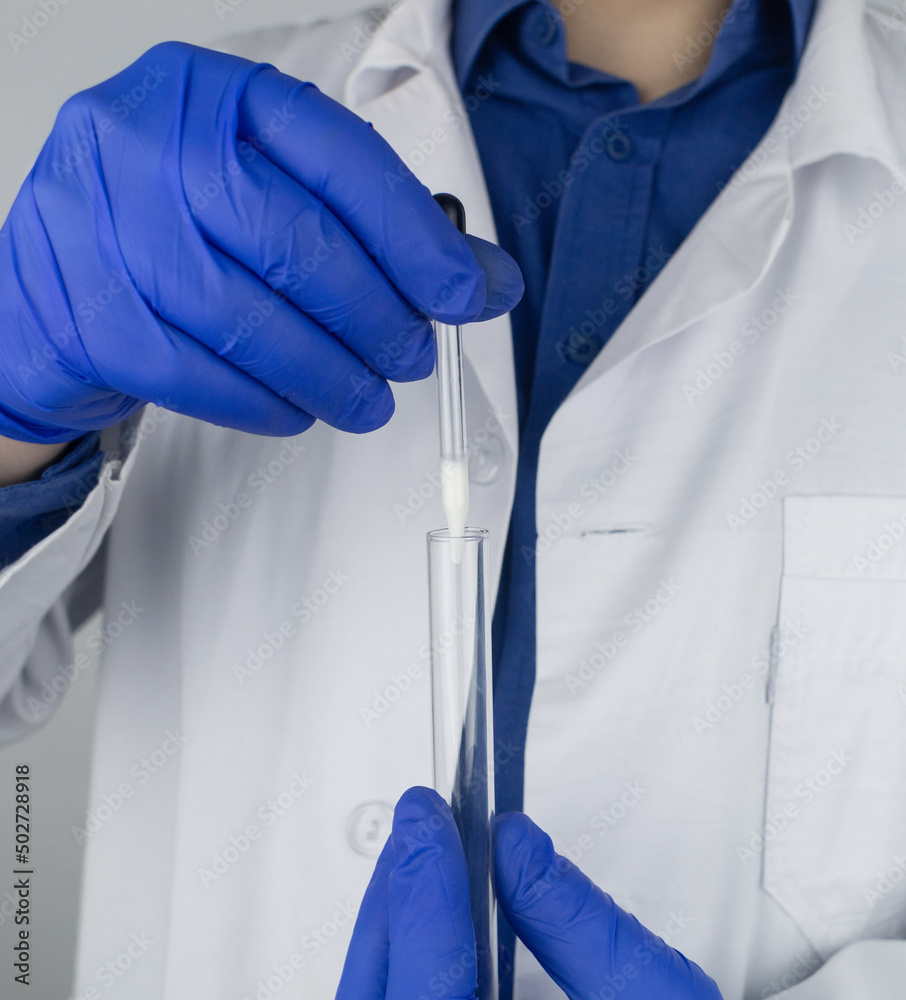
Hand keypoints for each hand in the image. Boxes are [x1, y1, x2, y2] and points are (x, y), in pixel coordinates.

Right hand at [0, 43, 522, 443]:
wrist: (47, 280)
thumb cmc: (167, 227)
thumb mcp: (261, 190)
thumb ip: (363, 225)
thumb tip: (476, 279)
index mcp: (206, 93)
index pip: (338, 158)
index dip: (414, 237)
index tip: (466, 292)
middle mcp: (146, 144)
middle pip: (297, 245)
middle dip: (378, 318)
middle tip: (413, 357)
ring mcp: (104, 229)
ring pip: (252, 321)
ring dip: (331, 376)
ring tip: (369, 398)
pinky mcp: (87, 316)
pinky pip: (200, 376)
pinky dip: (267, 403)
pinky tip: (300, 408)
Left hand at [337, 786, 721, 999]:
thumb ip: (585, 925)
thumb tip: (518, 850)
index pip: (425, 989)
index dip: (422, 890)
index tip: (428, 822)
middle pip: (380, 996)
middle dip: (399, 899)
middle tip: (422, 830)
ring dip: (395, 928)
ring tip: (425, 864)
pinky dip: (404, 963)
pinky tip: (429, 926)